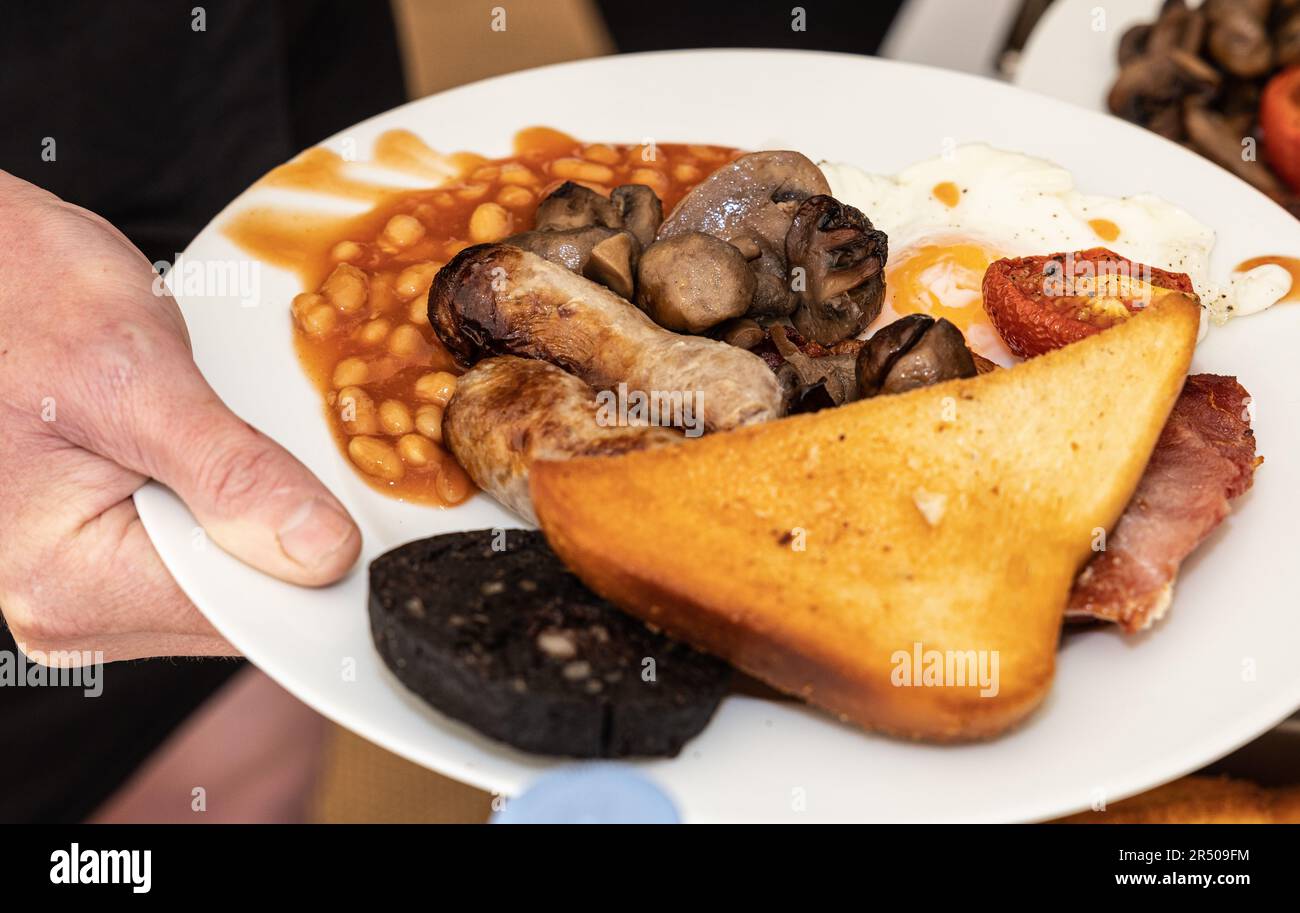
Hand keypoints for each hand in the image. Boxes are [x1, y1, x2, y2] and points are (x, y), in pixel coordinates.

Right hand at [0, 171, 360, 661]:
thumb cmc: (28, 301)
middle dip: (301, 544)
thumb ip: (230, 472)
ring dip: (276, 522)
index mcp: (70, 580)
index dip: (321, 574)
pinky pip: (211, 554)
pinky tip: (248, 461)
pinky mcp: (111, 556)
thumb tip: (322, 554)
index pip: (241, 614)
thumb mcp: (138, 376)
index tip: (372, 526)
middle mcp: (73, 605)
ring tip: (271, 449)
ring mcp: (91, 587)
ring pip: (234, 582)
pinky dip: (248, 511)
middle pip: (242, 607)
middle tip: (337, 463)